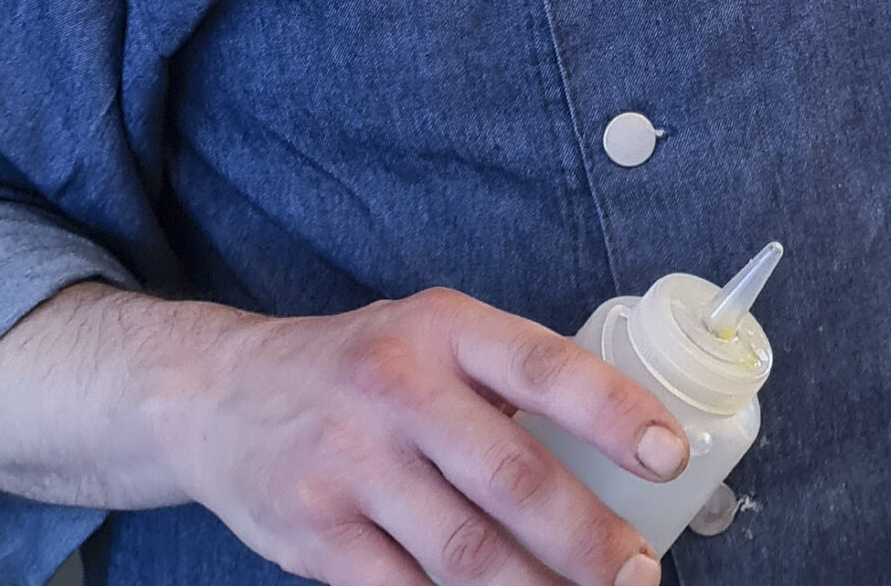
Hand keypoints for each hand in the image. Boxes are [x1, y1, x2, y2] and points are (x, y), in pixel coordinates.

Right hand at [157, 287, 687, 585]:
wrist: (221, 395)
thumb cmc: (360, 368)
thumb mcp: (434, 336)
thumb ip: (507, 380)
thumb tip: (613, 445)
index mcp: (446, 328)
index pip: (546, 368)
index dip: (613, 413)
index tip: (669, 456)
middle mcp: (399, 390)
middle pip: (511, 477)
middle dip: (586, 538)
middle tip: (638, 573)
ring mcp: (353, 466)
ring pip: (465, 553)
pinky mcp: (316, 537)